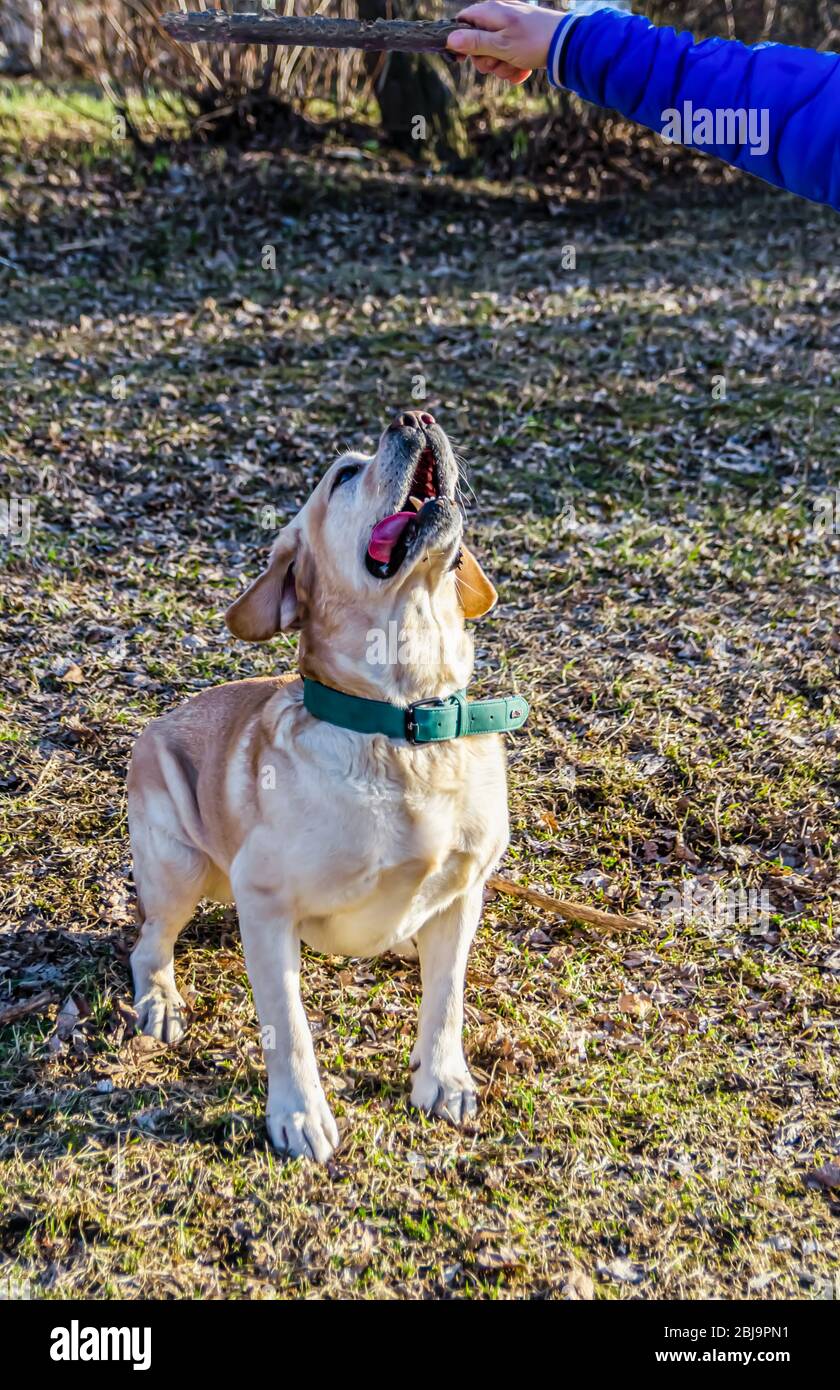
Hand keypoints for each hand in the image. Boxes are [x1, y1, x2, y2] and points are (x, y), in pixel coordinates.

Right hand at [447, 1, 563, 85]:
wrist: (566, 44)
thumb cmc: (532, 41)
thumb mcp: (500, 45)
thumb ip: (474, 42)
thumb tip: (450, 39)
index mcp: (490, 12)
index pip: (463, 22)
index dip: (459, 42)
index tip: (462, 59)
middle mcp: (499, 16)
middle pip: (477, 44)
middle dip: (487, 61)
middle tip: (499, 63)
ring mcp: (511, 28)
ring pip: (494, 55)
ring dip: (502, 67)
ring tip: (516, 66)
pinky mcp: (521, 40)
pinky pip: (509, 57)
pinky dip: (514, 67)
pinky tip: (524, 69)